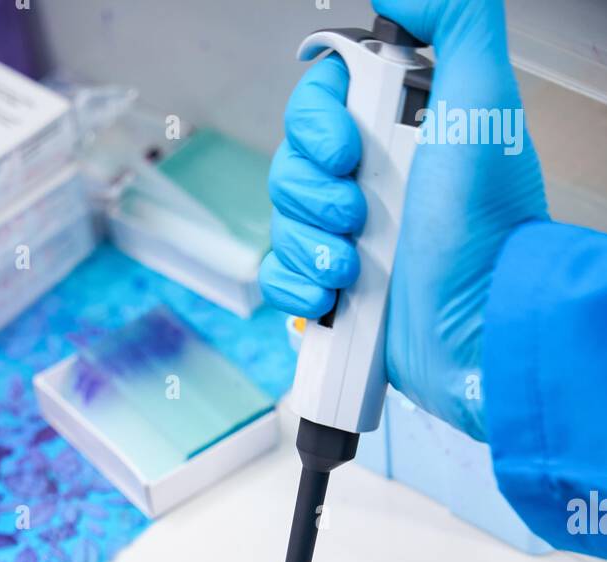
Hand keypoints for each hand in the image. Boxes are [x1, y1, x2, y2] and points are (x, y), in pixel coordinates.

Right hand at [259, 0, 547, 440]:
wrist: (481, 325)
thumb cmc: (487, 223)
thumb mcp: (483, 98)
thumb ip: (457, 19)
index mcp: (398, 133)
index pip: (318, 102)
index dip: (317, 124)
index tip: (347, 149)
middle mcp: (373, 182)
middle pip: (289, 163)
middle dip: (312, 193)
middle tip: (358, 214)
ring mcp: (350, 240)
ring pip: (281, 222)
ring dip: (310, 243)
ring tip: (355, 266)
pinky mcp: (336, 295)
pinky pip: (280, 279)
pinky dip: (298, 288)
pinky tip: (335, 296)